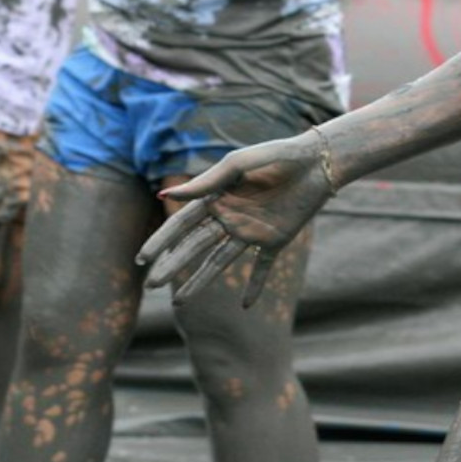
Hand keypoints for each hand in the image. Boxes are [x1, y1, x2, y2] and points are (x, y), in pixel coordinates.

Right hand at [136, 132, 335, 305]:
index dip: (162, 240)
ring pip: (219, 262)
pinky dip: (254, 286)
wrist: (317, 161)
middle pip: (195, 246)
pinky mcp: (276, 241)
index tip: (142, 258)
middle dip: (173, 265)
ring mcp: (252, 231)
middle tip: (151, 285)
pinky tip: (245, 306)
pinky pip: (262, 268)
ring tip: (179, 303)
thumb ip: (207, 181)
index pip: (182, 224)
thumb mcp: (239, 165)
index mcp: (217, 197)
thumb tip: (166, 195)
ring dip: (200, 281)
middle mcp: (230, 217)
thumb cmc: (276, 155)